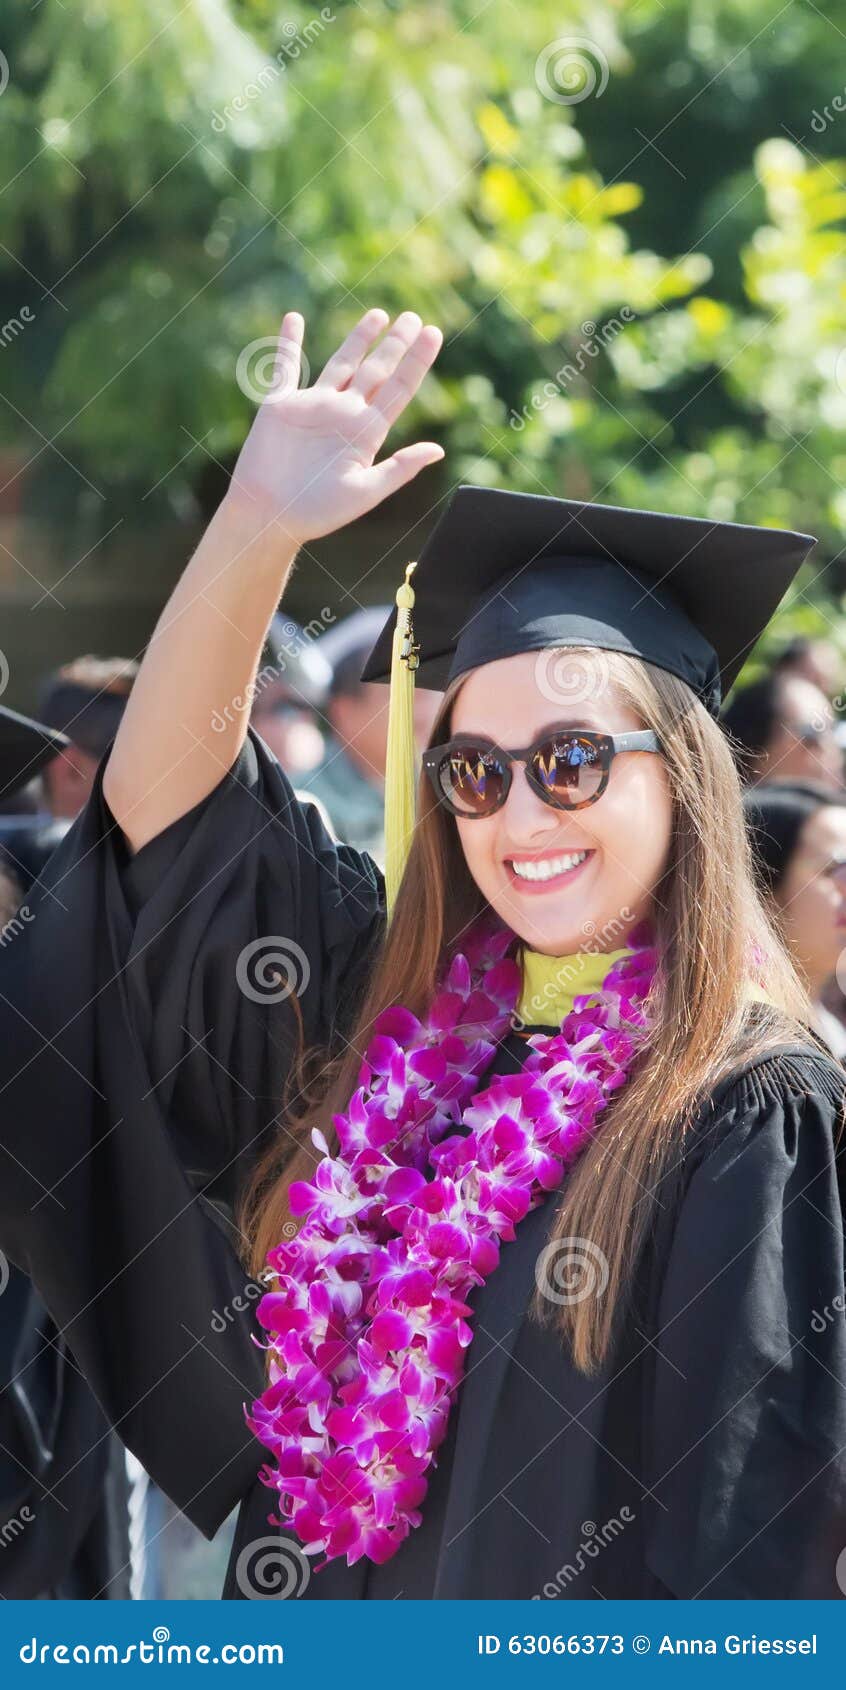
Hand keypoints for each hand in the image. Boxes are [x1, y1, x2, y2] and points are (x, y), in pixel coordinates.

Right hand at [226, 307, 443, 543]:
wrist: (270, 516)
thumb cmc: (318, 512)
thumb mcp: (366, 492)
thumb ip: (400, 468)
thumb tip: (438, 450)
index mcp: (366, 433)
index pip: (399, 389)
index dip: (416, 362)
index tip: (434, 334)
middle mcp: (344, 414)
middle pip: (376, 370)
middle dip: (395, 344)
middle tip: (414, 318)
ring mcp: (313, 407)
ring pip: (342, 364)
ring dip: (359, 339)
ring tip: (378, 315)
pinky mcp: (281, 406)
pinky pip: (285, 368)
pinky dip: (288, 343)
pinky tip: (294, 318)